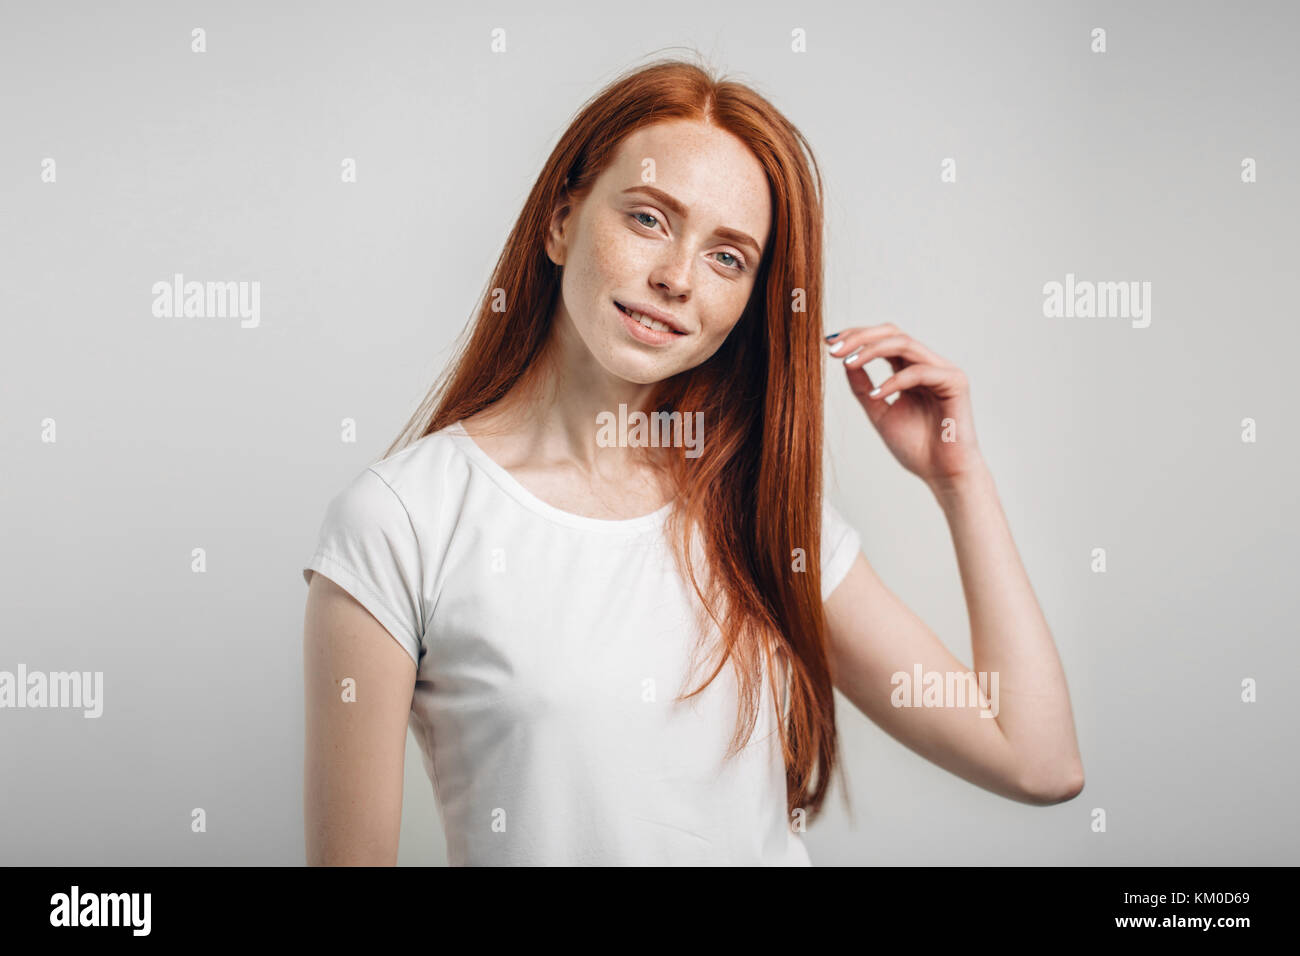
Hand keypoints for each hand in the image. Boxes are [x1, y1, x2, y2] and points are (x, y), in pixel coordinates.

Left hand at [826, 323, 982, 486]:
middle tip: (833, 349)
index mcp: (909, 370)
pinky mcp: (955, 382)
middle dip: (860, 337)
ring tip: (848, 363)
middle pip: (892, 333)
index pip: (882, 340)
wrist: (943, 474)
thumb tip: (844, 363)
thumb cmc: (916, 447)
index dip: (856, 337)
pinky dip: (894, 381)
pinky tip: (876, 395)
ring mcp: (942, 371)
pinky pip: (920, 372)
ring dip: (872, 350)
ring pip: (905, 344)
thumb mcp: (879, 412)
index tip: (827, 344)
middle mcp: (927, 365)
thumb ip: (863, 388)